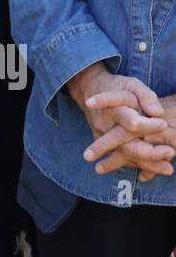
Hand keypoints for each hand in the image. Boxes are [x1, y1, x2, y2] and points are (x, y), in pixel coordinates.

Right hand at [70, 63, 171, 179]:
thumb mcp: (131, 84)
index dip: (149, 125)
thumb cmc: (116, 87)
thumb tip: (158, 113)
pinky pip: (120, 157)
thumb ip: (146, 97)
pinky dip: (138, 164)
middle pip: (127, 146)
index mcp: (114, 110)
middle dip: (150, 152)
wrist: (89, 92)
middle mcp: (107, 126)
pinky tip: (153, 171)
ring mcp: (103, 137)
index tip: (164, 124)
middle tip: (171, 153)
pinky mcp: (103, 144)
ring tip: (167, 169)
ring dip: (147, 164)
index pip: (131, 123)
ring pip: (124, 156)